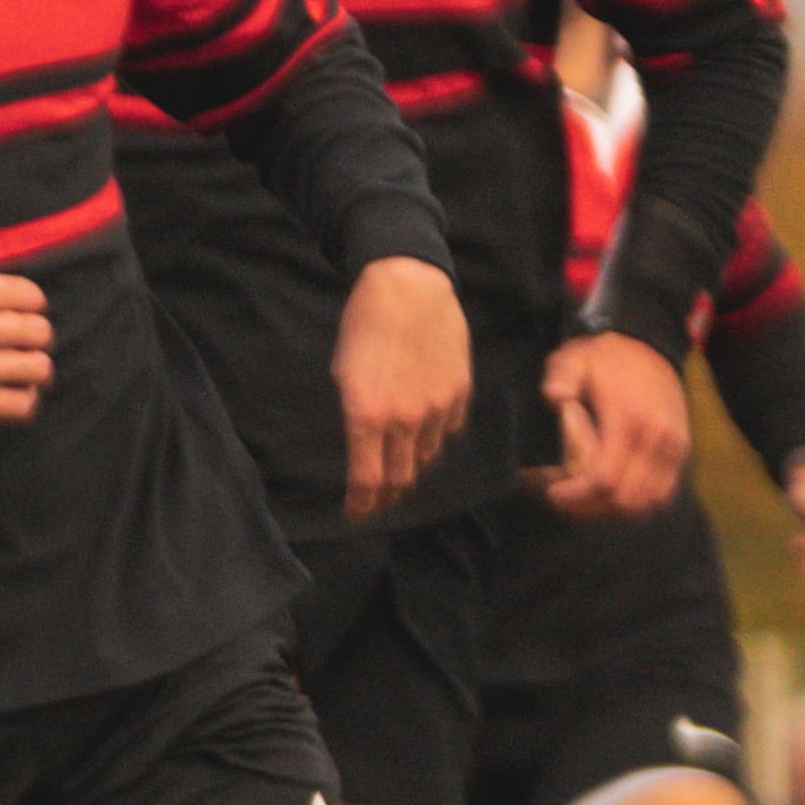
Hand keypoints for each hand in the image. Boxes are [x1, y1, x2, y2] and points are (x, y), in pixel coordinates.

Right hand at [0, 270, 53, 425]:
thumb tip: (16, 296)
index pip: (31, 296)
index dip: (31, 305)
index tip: (23, 312)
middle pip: (40, 332)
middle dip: (34, 336)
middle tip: (22, 342)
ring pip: (38, 368)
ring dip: (33, 368)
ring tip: (22, 368)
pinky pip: (20, 404)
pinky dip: (24, 400)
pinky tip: (15, 393)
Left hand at [335, 257, 472, 518]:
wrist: (409, 289)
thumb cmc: (363, 326)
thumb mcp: (343, 373)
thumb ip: (356, 414)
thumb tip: (365, 441)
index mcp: (368, 416)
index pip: (368, 479)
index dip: (362, 504)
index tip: (356, 515)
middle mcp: (407, 420)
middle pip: (400, 476)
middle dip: (387, 495)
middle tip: (378, 503)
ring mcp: (439, 408)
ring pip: (427, 456)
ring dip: (411, 468)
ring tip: (400, 475)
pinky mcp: (461, 393)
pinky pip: (449, 430)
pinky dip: (435, 439)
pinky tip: (426, 437)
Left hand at [538, 329, 689, 520]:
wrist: (649, 347)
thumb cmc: (605, 358)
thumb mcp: (574, 359)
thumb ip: (562, 376)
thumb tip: (555, 395)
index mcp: (629, 418)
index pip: (605, 478)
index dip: (577, 495)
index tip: (554, 493)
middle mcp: (658, 438)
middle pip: (626, 499)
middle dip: (591, 507)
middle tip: (565, 499)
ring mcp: (674, 447)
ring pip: (648, 502)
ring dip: (614, 509)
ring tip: (586, 499)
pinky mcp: (681, 451)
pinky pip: (663, 492)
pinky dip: (637, 501)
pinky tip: (610, 492)